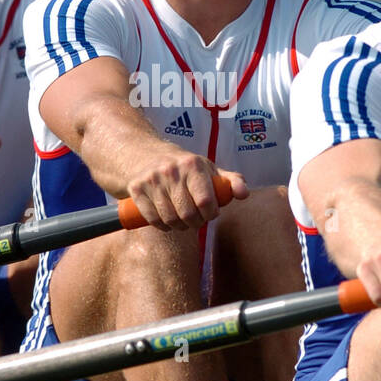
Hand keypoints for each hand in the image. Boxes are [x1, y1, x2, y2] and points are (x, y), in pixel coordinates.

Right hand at [124, 151, 246, 230]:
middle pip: (187, 214)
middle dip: (196, 223)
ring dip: (179, 227)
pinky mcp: (136, 189)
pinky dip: (162, 226)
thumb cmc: (184, 166)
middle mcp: (171, 171)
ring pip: (170, 219)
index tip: (210, 213)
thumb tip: (244, 194)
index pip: (206, 201)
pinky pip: (152, 219)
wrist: (145, 154)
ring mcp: (152, 180)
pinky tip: (168, 222)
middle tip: (197, 220)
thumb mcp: (208, 168)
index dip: (210, 214)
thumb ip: (230, 181)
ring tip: (183, 221)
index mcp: (192, 164)